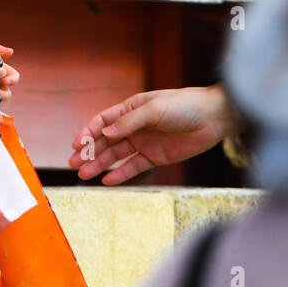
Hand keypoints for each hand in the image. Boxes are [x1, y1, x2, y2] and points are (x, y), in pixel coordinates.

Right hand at [68, 84, 242, 184]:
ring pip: (116, 155)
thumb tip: (104, 133)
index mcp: (131, 108)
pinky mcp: (156, 157)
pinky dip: (120, 174)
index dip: (88, 132)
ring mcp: (144, 142)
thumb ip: (129, 122)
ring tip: (84, 175)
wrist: (213, 118)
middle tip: (73, 164)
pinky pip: (134, 167)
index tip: (76, 145)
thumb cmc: (184, 106)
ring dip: (100, 164)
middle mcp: (134, 126)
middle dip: (88, 151)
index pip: (103, 121)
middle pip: (106, 140)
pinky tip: (106, 180)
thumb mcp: (154, 109)